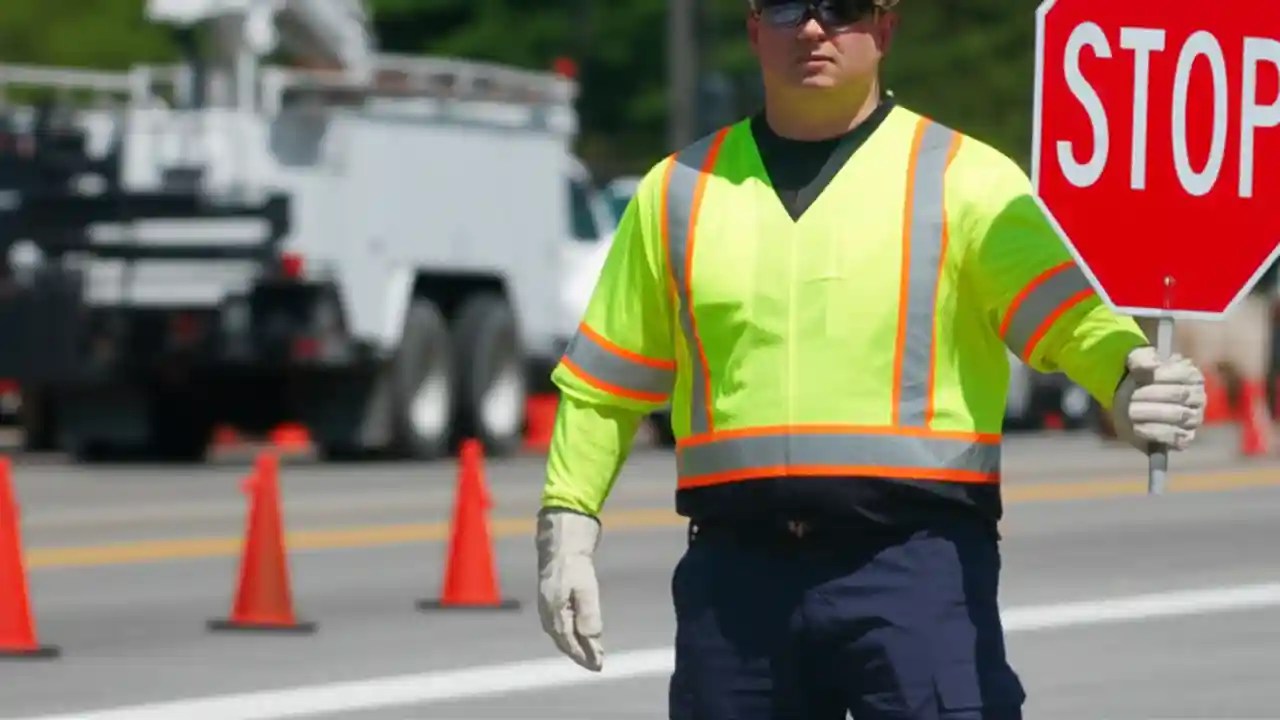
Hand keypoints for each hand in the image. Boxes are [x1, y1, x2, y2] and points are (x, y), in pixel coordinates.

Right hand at [535, 507, 603, 670]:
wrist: (560, 546)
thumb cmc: (574, 566)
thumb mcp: (586, 589)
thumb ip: (589, 615)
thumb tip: (592, 638)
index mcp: (555, 614)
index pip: (570, 644)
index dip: (585, 657)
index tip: (598, 665)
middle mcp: (547, 616)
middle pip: (565, 643)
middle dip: (581, 655)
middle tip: (597, 664)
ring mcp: (546, 611)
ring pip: (561, 636)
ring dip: (575, 647)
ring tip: (591, 655)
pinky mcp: (549, 605)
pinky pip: (559, 627)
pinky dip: (570, 636)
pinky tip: (579, 637)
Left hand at [1111, 346, 1206, 451]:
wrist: (1126, 404)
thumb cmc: (1136, 379)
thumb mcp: (1134, 361)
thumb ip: (1141, 358)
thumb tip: (1152, 366)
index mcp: (1192, 375)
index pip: (1183, 373)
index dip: (1158, 376)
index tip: (1138, 378)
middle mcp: (1198, 397)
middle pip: (1179, 394)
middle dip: (1150, 395)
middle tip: (1131, 397)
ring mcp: (1194, 419)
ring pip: (1178, 416)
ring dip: (1150, 413)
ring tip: (1131, 411)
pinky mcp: (1184, 438)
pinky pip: (1176, 438)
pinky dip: (1155, 433)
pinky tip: (1137, 428)